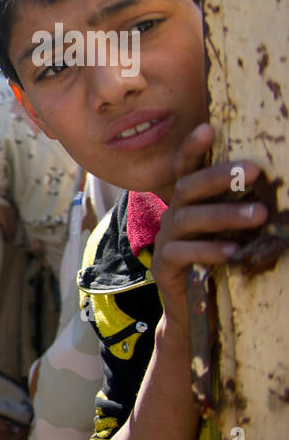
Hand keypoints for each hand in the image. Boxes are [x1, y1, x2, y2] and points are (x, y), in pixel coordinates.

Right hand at [153, 123, 264, 327]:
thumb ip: (241, 211)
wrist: (195, 310)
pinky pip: (181, 253)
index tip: (208, 129)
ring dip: (225, 215)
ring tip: (259, 215)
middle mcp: (173, 216)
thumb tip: (275, 195)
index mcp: (188, 203)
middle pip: (187, 188)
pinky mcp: (163, 266)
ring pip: (188, 219)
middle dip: (219, 177)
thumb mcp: (232, 232)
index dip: (192, 149)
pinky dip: (207, 250)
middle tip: (254, 171)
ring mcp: (165, 241)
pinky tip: (233, 252)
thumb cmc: (219, 263)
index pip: (185, 169)